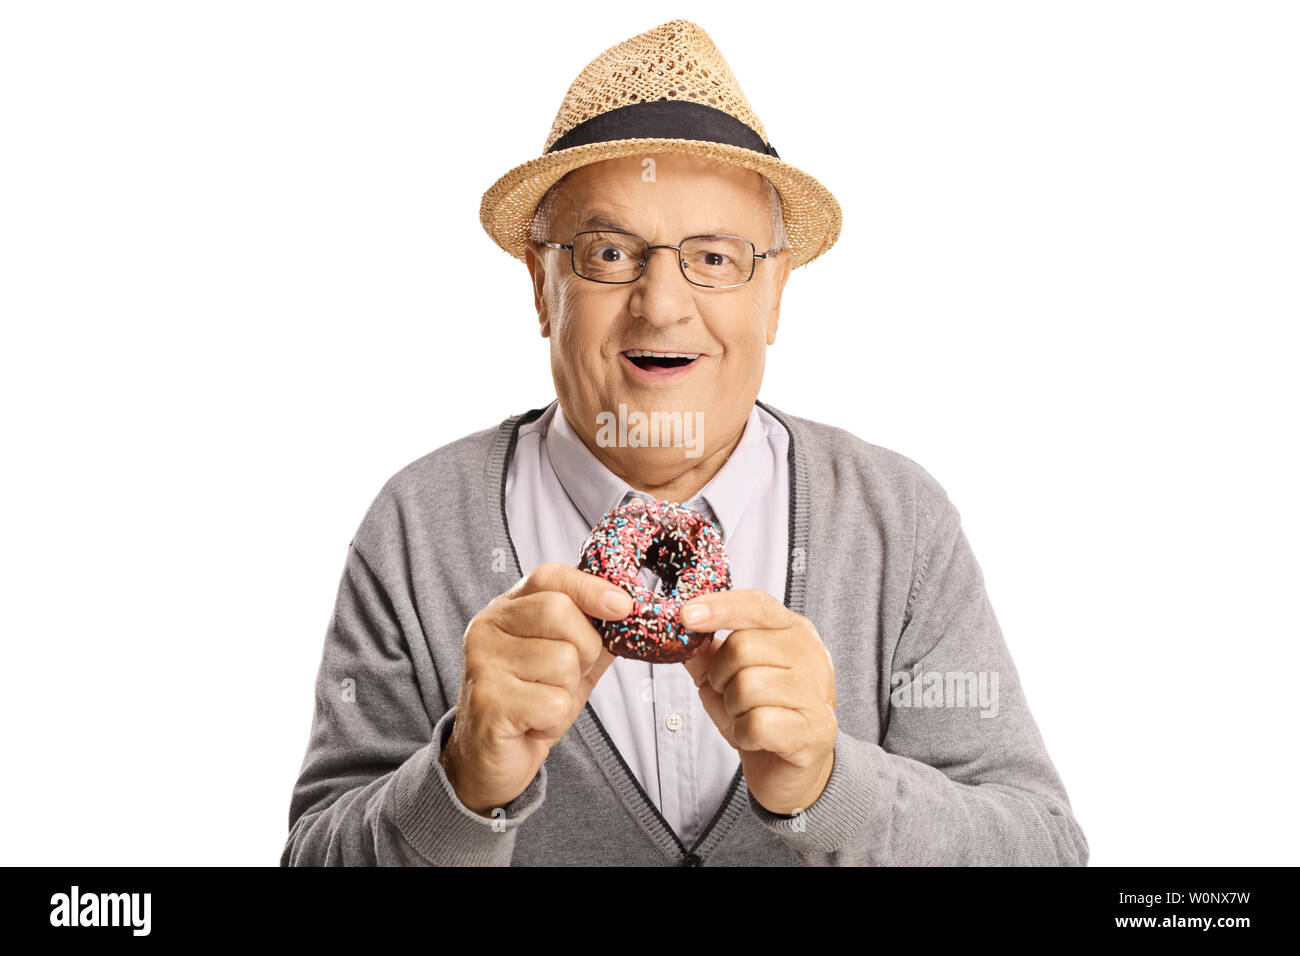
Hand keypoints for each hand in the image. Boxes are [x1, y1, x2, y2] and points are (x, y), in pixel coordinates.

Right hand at [440, 562, 631, 815]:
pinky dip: (555, 721)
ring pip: (562, 662)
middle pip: (560, 613)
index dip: (589, 586)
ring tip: (542, 705)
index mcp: (505, 610)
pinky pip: (553, 703)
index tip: (622, 606)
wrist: (489, 762)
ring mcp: (483, 663)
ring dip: (567, 693)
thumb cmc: (531, 704)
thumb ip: (594, 632)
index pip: (549, 576)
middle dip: (584, 650)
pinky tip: (533, 725)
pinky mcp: (487, 702)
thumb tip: (630, 610)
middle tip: (566, 679)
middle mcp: (487, 628)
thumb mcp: (567, 661)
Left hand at [680, 590, 836, 814]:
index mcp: (791, 631)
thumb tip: (679, 633)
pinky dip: (744, 734)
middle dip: (720, 677)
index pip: (756, 605)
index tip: (685, 615)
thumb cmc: (759, 714)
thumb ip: (704, 652)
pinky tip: (756, 738)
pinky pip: (758, 723)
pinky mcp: (816, 730)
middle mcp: (810, 654)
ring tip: (747, 717)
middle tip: (730, 695)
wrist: (789, 768)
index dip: (720, 607)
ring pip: (747, 686)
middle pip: (742, 647)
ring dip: (733, 709)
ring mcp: (817, 691)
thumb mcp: (723, 677)